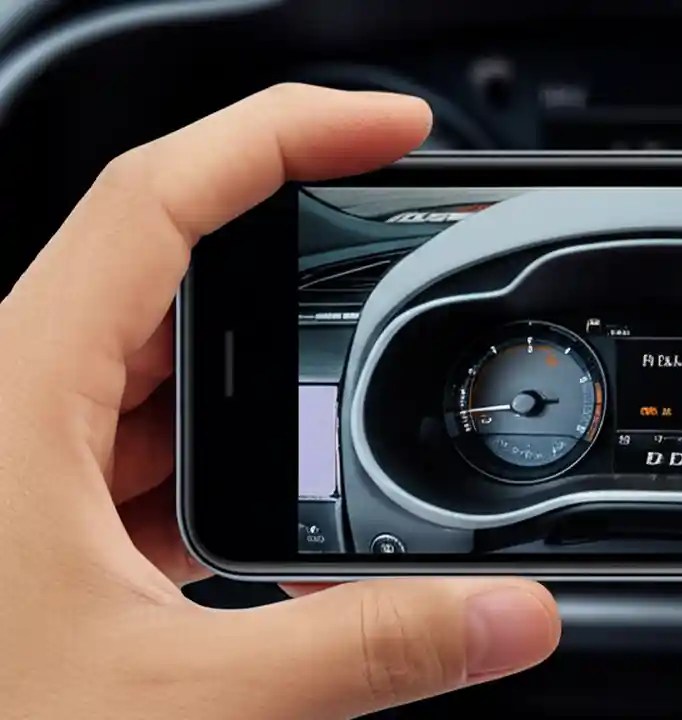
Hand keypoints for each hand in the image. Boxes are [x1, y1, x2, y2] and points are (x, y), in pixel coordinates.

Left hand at [0, 84, 559, 718]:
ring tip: (347, 419)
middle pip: (178, 272)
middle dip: (301, 277)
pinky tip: (273, 525)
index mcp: (17, 393)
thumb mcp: (177, 702)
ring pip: (164, 370)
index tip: (393, 130)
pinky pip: (145, 447)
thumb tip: (503, 616)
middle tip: (400, 276)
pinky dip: (224, 469)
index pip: (162, 195)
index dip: (288, 134)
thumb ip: (362, 654)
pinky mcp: (33, 519)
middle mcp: (11, 402)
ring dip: (265, 390)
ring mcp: (19, 460)